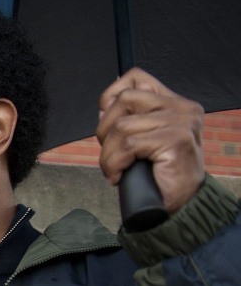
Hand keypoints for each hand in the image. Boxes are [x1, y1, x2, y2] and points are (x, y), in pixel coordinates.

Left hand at [96, 67, 205, 213]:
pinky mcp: (176, 139)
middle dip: (105, 130)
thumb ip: (129, 119)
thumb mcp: (142, 140)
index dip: (111, 95)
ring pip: (122, 126)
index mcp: (175, 103)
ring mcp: (182, 122)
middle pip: (123, 100)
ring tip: (116, 169)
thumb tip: (103, 105)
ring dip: (108, 154)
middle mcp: (183, 108)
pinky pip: (128, 145)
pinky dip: (114, 164)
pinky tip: (118, 176)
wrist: (179, 207)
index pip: (136, 78)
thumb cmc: (158, 176)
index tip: (107, 123)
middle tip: (112, 154)